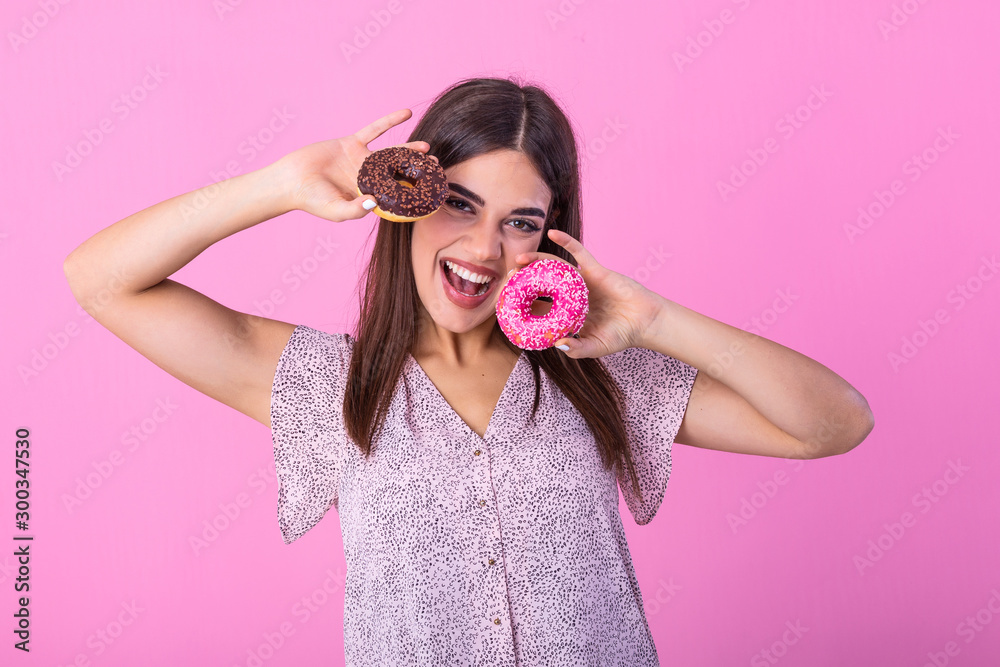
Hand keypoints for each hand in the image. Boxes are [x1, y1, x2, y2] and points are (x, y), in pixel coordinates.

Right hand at [274, 108, 437, 221]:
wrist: (291, 180)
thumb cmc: (312, 200)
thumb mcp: (335, 210)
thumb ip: (354, 210)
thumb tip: (374, 203)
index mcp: (369, 196)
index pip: (396, 195)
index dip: (413, 193)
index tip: (430, 192)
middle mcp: (369, 178)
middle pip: (398, 174)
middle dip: (417, 172)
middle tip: (436, 169)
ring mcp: (361, 160)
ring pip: (391, 153)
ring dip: (409, 150)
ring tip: (427, 148)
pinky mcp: (352, 144)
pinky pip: (375, 130)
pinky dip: (390, 121)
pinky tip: (406, 114)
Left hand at [510, 228, 665, 357]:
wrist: (645, 321)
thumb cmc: (622, 335)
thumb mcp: (596, 347)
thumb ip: (578, 349)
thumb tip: (558, 345)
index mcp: (568, 313)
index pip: (540, 307)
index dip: (524, 305)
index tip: (507, 304)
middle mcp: (572, 296)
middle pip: (542, 285)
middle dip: (524, 281)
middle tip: (507, 279)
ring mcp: (582, 281)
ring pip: (554, 267)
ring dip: (536, 261)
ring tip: (519, 260)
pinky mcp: (595, 269)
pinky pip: (579, 252)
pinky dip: (566, 241)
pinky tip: (554, 233)